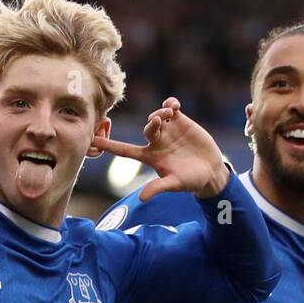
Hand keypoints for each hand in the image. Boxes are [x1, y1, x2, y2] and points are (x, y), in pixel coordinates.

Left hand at [91, 98, 229, 200]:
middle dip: (150, 123)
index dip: (109, 145)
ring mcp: (168, 131)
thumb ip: (158, 188)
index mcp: (150, 157)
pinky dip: (170, 104)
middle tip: (158, 121)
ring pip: (156, 116)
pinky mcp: (181, 122)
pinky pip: (171, 108)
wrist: (210, 171)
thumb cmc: (191, 181)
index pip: (125, 150)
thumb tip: (141, 198)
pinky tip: (173, 105)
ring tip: (168, 113)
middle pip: (146, 128)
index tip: (93, 140)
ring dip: (159, 113)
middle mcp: (156, 142)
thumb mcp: (175, 184)